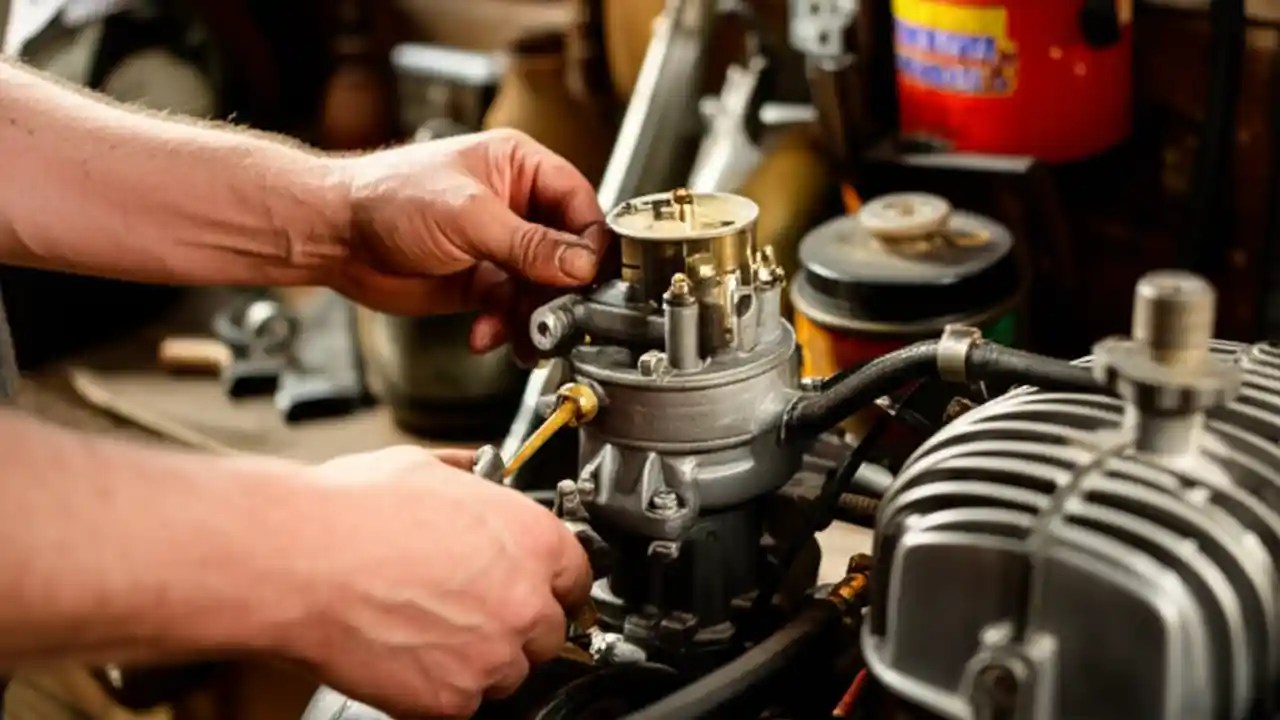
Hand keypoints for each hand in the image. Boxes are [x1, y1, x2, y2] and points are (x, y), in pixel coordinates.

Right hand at [284, 446, 591, 717]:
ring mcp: (492, 655)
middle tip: (468, 611)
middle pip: (548, 631)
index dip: (553, 584)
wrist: (297, 561)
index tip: (538, 590)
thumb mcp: (426, 468)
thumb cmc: (352, 511)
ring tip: (427, 629)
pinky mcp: (452, 699)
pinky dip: (439, 687)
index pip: (576, 578)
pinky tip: (406, 654)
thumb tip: (474, 470)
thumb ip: (469, 477)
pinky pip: (464, 703)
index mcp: (532, 539)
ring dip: (480, 659)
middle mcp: (524, 600)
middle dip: (516, 624)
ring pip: (508, 672)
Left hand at [327, 129, 608, 355]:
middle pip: (566, 253)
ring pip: (542, 288)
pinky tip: (487, 334)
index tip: (588, 278)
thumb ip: (529, 244)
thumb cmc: (387, 198)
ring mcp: (499, 245)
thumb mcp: (468, 216)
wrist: (335, 236)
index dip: (590, 244)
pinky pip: (512, 309)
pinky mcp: (480, 280)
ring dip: (535, 317)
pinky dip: (506, 327)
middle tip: (558, 316)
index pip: (580, 204)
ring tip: (524, 337)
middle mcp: (515, 204)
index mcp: (520, 166)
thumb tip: (580, 264)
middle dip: (561, 290)